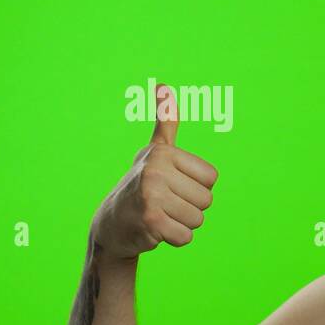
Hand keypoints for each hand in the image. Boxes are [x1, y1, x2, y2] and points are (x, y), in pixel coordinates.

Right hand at [91, 84, 218, 258]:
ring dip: (181, 224)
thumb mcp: (155, 153)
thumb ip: (165, 123)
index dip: (196, 188)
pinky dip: (174, 239)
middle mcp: (155, 170)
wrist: (112, 225)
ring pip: (197, 220)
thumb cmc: (142, 186)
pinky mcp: (150, 221)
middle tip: (164, 204)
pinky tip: (155, 230)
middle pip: (207, 201)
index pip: (211, 179)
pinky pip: (186, 237)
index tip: (172, 186)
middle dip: (189, 208)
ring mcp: (151, 195)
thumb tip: (164, 85)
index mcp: (163, 153)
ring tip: (160, 216)